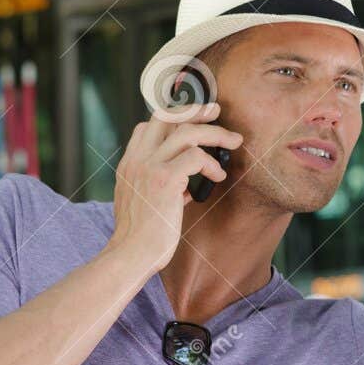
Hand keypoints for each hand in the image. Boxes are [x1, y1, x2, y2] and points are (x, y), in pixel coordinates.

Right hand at [108, 100, 242, 272]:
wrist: (131, 255)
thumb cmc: (141, 238)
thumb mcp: (144, 205)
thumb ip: (159, 188)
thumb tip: (185, 187)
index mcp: (129, 165)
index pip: (148, 125)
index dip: (172, 118)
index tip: (194, 121)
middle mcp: (137, 160)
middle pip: (166, 117)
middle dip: (195, 110)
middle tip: (216, 111)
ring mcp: (149, 167)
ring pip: (186, 131)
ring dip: (215, 133)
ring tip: (234, 141)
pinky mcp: (165, 180)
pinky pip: (196, 157)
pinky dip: (212, 165)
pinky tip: (218, 177)